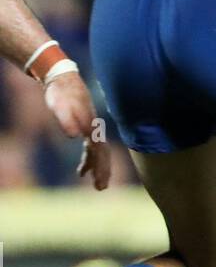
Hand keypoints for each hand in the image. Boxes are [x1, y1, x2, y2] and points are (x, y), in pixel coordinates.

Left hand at [44, 72, 110, 189]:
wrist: (63, 79)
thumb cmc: (61, 93)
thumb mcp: (60, 106)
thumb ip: (67, 120)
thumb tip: (74, 136)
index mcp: (91, 125)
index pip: (99, 150)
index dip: (100, 166)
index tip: (100, 181)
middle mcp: (94, 128)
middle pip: (103, 153)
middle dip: (103, 171)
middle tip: (101, 188)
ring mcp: (91, 127)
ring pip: (98, 152)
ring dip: (98, 168)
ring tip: (96, 185)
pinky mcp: (85, 127)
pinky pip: (91, 148)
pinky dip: (89, 160)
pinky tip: (82, 170)